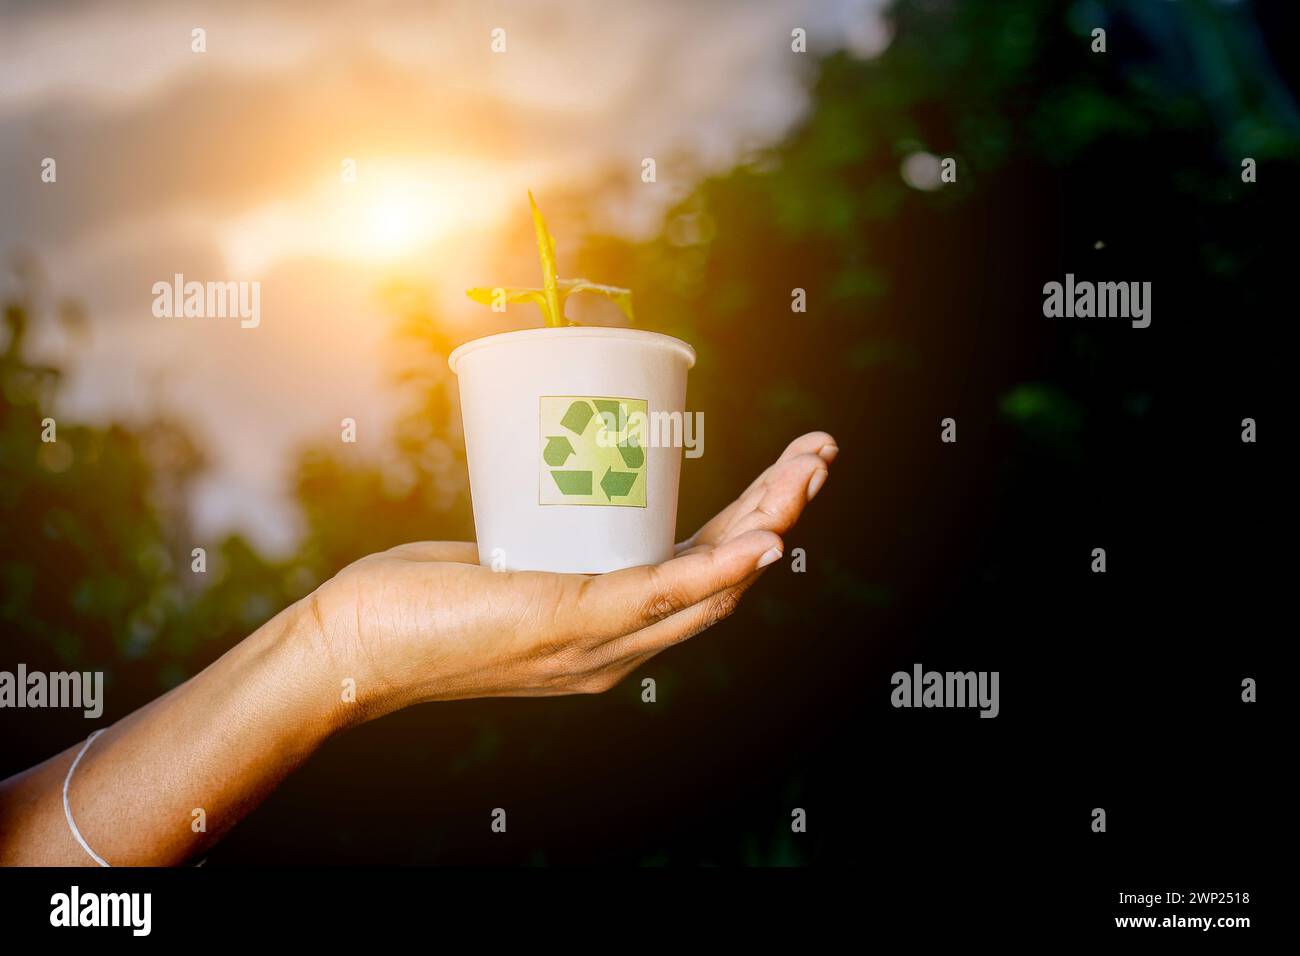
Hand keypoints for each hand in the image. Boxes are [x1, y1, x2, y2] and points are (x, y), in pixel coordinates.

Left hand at [302, 431, 836, 719]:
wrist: (352, 649)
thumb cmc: (418, 603)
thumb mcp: (505, 562)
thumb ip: (544, 537)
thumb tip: (559, 480)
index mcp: (609, 630)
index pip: (701, 574)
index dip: (753, 522)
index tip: (786, 470)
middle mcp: (618, 646)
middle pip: (724, 579)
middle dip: (779, 511)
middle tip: (819, 453)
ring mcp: (598, 641)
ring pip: (707, 583)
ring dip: (767, 524)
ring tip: (807, 471)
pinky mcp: (569, 624)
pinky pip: (658, 594)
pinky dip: (716, 570)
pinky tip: (762, 544)